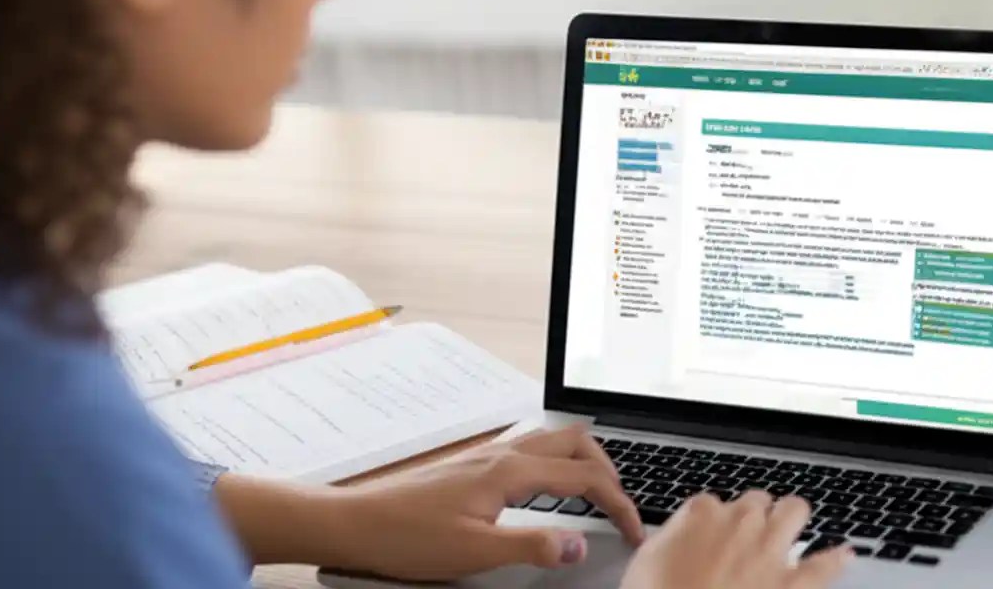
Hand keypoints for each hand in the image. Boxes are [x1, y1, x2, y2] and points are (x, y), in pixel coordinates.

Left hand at [320, 424, 642, 580]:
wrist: (356, 522)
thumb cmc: (408, 536)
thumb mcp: (476, 552)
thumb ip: (533, 545)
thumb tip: (581, 544)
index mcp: (510, 471)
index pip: (585, 478)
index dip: (619, 504)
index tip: (636, 531)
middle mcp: (503, 454)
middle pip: (577, 443)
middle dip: (610, 470)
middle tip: (623, 508)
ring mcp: (489, 455)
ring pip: (554, 440)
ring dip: (584, 461)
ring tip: (599, 493)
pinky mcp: (476, 464)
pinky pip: (533, 449)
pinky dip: (559, 462)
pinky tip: (551, 487)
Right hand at [621, 492, 851, 588]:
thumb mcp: (645, 561)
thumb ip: (669, 539)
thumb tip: (677, 535)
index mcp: (701, 513)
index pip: (713, 502)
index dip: (715, 519)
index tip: (712, 535)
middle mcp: (740, 523)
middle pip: (757, 500)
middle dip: (757, 513)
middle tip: (749, 534)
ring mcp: (770, 551)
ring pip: (795, 511)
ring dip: (793, 518)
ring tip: (791, 527)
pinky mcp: (793, 584)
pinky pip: (824, 565)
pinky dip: (836, 559)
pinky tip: (844, 554)